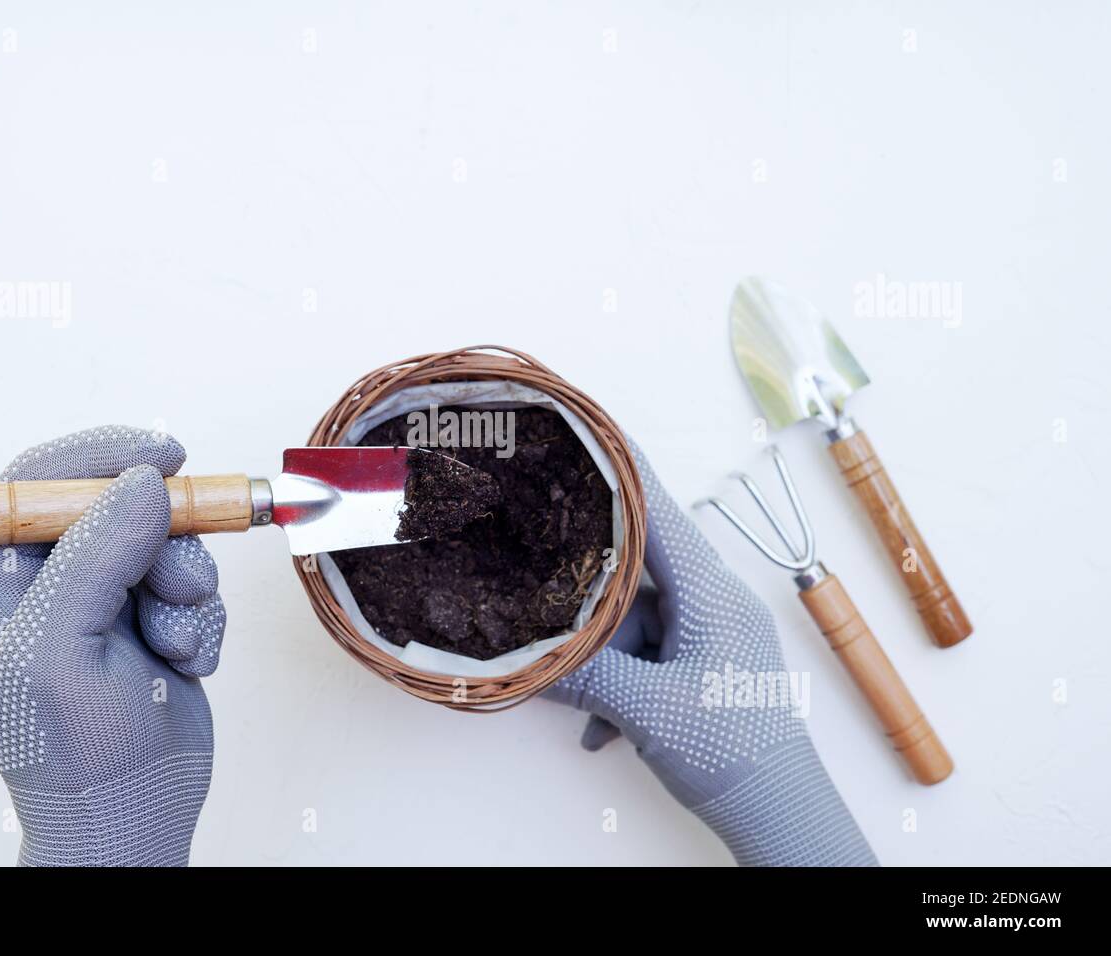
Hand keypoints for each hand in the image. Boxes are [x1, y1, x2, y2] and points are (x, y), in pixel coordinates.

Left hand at [0, 426, 226, 865]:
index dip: (99, 457)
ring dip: (187, 589)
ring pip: (167, 542)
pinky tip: (187, 662)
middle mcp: (47, 584)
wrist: (134, 817)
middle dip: (163, 542)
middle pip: (117, 505)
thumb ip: (95, 555)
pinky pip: (195, 585)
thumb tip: (143, 482)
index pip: (36, 483)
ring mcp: (103, 601)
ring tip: (176, 641)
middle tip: (180, 585)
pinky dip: (202, 620)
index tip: (163, 456)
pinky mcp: (152, 621)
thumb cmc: (74, 756)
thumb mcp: (62, 650)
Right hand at [544, 442, 876, 865]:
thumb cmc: (732, 752)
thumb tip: (528, 655)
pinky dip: (621, 683)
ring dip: (606, 659)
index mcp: (712, 595)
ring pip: (639, 620)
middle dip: (592, 598)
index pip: (661, 516)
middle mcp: (715, 604)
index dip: (626, 472)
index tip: (595, 431)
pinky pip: (650, 654)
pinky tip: (603, 727)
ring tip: (589, 708)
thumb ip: (584, 674)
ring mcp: (712, 635)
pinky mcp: (706, 665)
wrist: (779, 811)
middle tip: (545, 592)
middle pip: (638, 571)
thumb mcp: (646, 709)